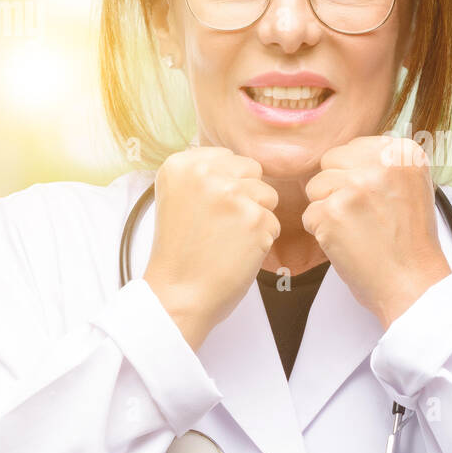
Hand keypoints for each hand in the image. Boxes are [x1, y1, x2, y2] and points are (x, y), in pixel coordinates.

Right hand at [143, 146, 279, 349]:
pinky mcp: (255, 219)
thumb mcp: (177, 198)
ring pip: (267, 195)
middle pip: (251, 171)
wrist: (178, 295)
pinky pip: (274, 222)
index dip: (226, 185)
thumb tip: (234, 161)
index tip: (207, 210)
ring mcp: (232, 195)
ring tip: (227, 239)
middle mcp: (206, 173)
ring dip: (256, 217)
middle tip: (219, 226)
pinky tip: (237, 252)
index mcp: (181, 164)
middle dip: (245, 196)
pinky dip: (261, 240)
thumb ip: (203, 174)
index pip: (228, 158)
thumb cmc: (181, 252)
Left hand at [303, 136, 451, 328]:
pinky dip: (322, 233)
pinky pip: (310, 215)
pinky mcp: (332, 213)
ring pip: (316, 187)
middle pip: (331, 162)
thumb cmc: (411, 244)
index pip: (355, 147)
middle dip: (338, 188)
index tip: (372, 198)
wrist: (413, 284)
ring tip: (357, 230)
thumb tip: (352, 153)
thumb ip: (385, 165)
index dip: (355, 175)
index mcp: (403, 153)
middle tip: (362, 216)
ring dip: (328, 210)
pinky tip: (348, 244)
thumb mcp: (413, 188)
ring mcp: (355, 188)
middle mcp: (380, 164)